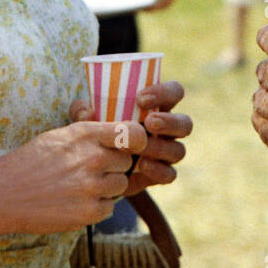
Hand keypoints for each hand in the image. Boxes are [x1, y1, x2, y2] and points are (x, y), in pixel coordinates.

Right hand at [0, 119, 147, 233]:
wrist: (2, 194)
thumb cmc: (31, 161)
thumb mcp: (59, 134)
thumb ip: (88, 127)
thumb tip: (108, 118)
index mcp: (86, 134)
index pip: (134, 134)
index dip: (137, 141)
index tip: (131, 146)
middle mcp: (93, 158)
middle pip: (127, 162)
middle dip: (113, 166)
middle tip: (89, 170)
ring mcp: (91, 187)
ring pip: (120, 185)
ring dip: (106, 187)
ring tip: (80, 186)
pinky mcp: (88, 213)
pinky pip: (109, 207)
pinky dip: (97, 207)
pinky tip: (75, 201)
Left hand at [70, 79, 190, 196]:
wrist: (93, 169)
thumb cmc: (97, 132)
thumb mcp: (87, 119)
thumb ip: (82, 112)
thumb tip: (84, 109)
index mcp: (157, 107)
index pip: (175, 92)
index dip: (165, 92)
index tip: (140, 98)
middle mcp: (167, 129)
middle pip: (185, 124)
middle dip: (170, 122)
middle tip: (149, 122)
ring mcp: (166, 153)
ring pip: (179, 150)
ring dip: (161, 148)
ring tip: (140, 150)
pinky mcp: (160, 174)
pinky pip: (170, 175)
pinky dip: (159, 171)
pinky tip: (143, 167)